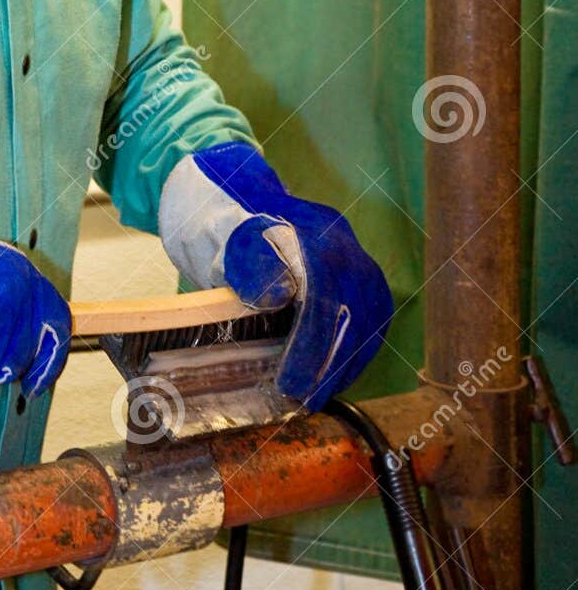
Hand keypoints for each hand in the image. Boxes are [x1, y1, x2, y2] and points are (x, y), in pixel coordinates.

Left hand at [158, 142, 392, 410]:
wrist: (225, 190)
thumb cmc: (217, 217)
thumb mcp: (219, 237)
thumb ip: (245, 260)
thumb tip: (274, 294)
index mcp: (310, 231)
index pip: (324, 292)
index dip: (313, 344)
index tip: (294, 384)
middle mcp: (340, 240)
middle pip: (358, 306)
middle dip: (336, 360)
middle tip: (307, 399)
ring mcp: (351, 252)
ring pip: (372, 311)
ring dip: (350, 357)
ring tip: (321, 393)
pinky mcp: (353, 268)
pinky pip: (371, 310)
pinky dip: (357, 345)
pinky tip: (336, 371)